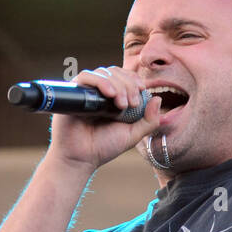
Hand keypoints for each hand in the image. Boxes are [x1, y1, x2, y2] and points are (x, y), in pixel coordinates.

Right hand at [48, 65, 162, 169]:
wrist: (81, 158)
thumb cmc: (104, 147)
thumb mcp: (133, 135)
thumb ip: (148, 120)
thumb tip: (158, 98)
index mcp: (112, 97)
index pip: (124, 76)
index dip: (134, 79)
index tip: (142, 89)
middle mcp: (98, 91)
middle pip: (115, 72)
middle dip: (128, 85)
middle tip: (132, 103)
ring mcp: (86, 91)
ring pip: (103, 73)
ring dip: (117, 84)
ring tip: (122, 104)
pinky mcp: (73, 93)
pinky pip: (86, 77)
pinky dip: (100, 82)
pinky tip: (109, 94)